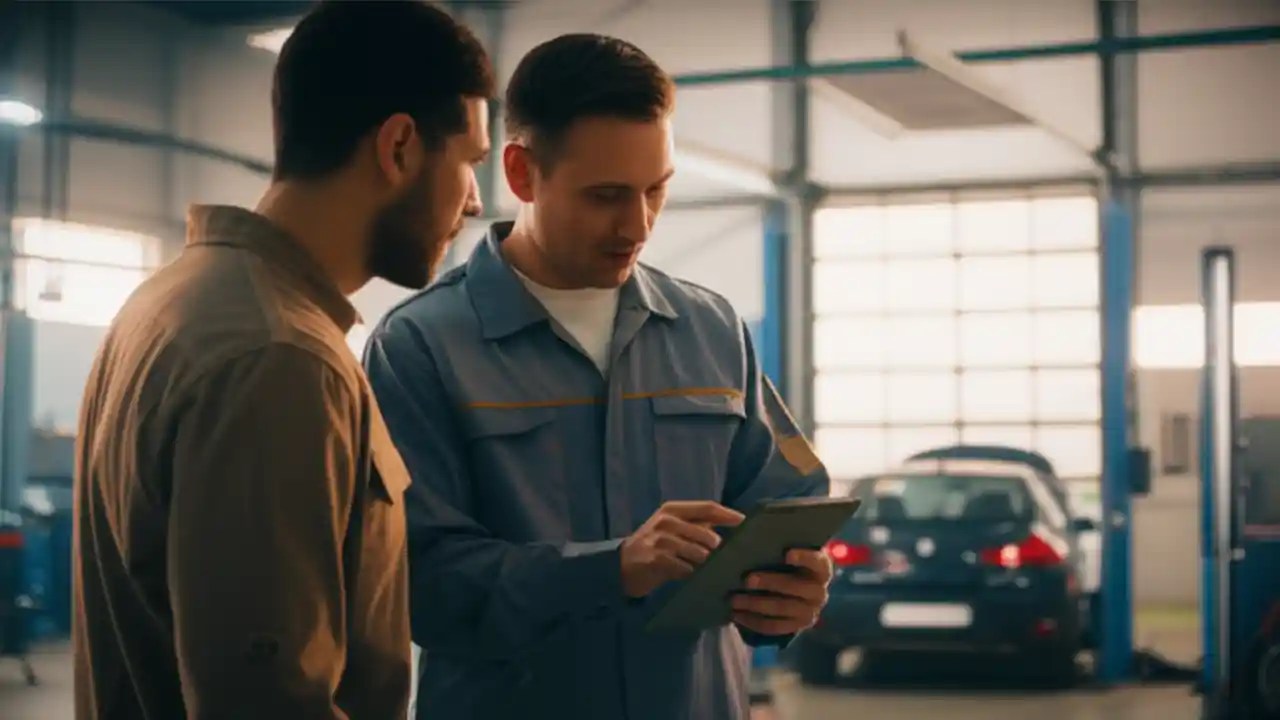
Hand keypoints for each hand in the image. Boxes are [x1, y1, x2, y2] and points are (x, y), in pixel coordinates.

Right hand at [620, 501, 744, 597]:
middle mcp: (666, 521)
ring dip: (704, 562)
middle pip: (706, 533)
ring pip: (698, 552)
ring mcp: (660, 540)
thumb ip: (697, 525)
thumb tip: (730, 525)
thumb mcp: (673, 528)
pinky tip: (689, 575)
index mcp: (673, 509)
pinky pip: (684, 568)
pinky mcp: (656, 559)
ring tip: (705, 567)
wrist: (621, 565)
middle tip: (722, 556)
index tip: (745, 522)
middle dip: (717, 547)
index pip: (707, 507)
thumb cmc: (654, 545)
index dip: (728, 514)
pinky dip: (690, 573)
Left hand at [731, 548, 832, 636]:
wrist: (794, 589)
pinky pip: (775, 627)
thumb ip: (778, 544)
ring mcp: (810, 612)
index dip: (804, 557)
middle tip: (747, 580)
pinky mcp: (797, 627)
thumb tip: (754, 534)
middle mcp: (820, 592)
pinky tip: (737, 615)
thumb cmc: (786, 562)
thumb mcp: (787, 551)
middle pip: (796, 587)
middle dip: (771, 583)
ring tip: (734, 600)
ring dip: (756, 604)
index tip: (787, 554)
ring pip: (782, 609)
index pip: (818, 562)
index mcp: (821, 568)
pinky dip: (754, 621)